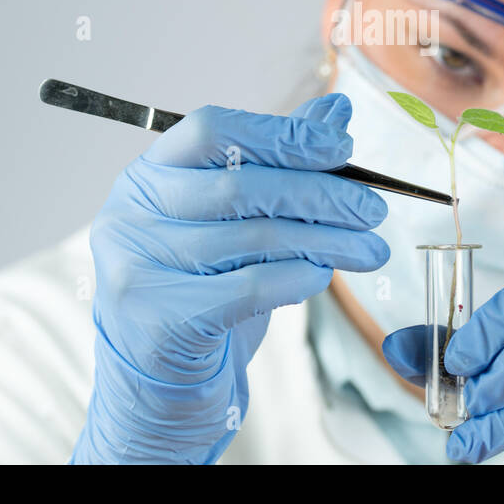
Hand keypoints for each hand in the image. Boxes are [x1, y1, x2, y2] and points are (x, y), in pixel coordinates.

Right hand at [70, 93, 388, 463]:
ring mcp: (136, 267)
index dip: (281, 133)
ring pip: (253, 236)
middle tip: (374, 210)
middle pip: (240, 183)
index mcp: (147, 175)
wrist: (159, 390)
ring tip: (370, 249)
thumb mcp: (236, 225)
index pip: (212, 130)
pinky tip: (323, 278)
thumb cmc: (200, 295)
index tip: (342, 146)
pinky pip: (247, 287)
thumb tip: (335, 113)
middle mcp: (130, 213)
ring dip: (326, 241)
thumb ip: (279, 164)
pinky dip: (297, 278)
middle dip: (321, 195)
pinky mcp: (158, 320)